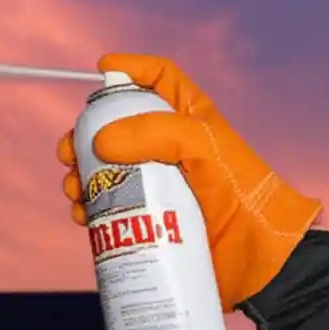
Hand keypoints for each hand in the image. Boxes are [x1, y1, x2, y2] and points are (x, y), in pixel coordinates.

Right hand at [57, 54, 321, 309]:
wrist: (258, 261)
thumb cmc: (242, 195)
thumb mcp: (203, 148)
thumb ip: (154, 133)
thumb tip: (100, 141)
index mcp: (189, 119)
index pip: (159, 78)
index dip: (132, 68)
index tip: (102, 70)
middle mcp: (170, 148)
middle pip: (116, 126)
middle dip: (86, 134)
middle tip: (69, 152)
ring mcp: (158, 184)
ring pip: (105, 168)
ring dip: (81, 175)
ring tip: (76, 190)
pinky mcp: (149, 219)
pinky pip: (109, 207)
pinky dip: (89, 208)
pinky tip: (84, 215)